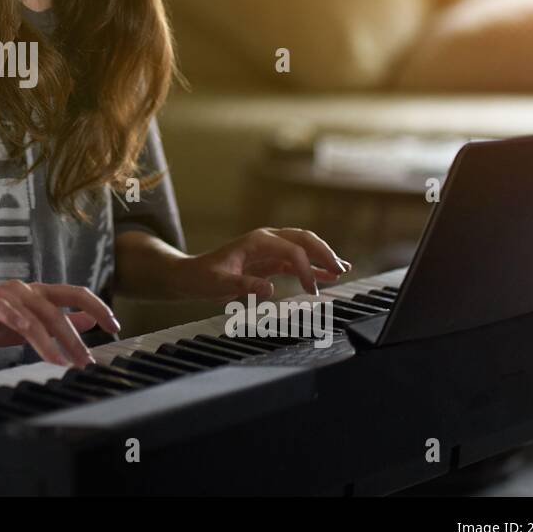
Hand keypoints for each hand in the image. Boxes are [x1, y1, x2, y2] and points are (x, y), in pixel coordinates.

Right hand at [0, 281, 120, 368]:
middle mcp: (26, 289)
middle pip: (62, 306)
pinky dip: (37, 339)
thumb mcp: (29, 326)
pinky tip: (48, 355)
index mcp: (37, 292)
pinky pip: (20, 321)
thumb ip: (58, 322)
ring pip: (43, 315)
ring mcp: (8, 294)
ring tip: (71, 364)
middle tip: (90, 360)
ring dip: (61, 341)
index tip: (116, 325)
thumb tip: (90, 320)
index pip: (75, 292)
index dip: (98, 306)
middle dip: (80, 335)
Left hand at [184, 227, 351, 298]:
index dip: (305, 269)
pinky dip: (313, 268)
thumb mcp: (218, 284)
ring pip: (304, 247)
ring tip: (343, 270)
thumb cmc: (202, 277)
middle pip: (303, 240)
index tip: (310, 291)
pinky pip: (297, 262)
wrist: (190, 276)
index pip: (291, 250)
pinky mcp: (270, 261)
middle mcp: (266, 240)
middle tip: (340, 270)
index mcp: (256, 241)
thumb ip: (242, 286)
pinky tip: (329, 276)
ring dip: (323, 257)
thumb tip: (269, 289)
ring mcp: (270, 249)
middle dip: (324, 253)